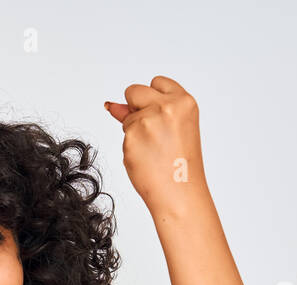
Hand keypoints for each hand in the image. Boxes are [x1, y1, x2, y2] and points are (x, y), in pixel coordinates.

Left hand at [103, 76, 206, 214]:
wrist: (179, 191)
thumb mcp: (173, 128)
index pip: (157, 82)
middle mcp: (167, 106)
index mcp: (184, 101)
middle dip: (135, 107)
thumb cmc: (179, 163)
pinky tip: (146, 158)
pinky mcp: (131, 136)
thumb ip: (146, 110)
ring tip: (154, 150)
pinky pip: (123, 135)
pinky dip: (131, 146)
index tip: (159, 113)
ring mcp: (148, 120)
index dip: (153, 98)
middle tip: (152, 131)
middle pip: (134, 90)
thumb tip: (112, 105)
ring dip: (134, 131)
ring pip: (127, 117)